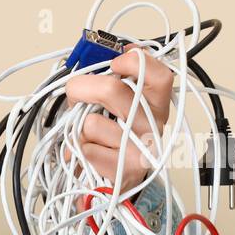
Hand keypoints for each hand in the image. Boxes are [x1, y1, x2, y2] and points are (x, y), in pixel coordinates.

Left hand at [62, 43, 173, 192]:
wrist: (118, 179)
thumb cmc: (113, 136)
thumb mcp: (115, 103)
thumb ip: (108, 78)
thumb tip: (89, 55)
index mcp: (157, 102)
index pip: (159, 74)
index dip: (133, 62)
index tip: (113, 62)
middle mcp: (155, 123)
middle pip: (111, 90)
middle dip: (82, 88)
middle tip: (76, 94)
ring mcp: (143, 149)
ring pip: (91, 123)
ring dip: (81, 128)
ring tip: (90, 135)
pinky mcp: (127, 170)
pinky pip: (86, 149)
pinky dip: (80, 150)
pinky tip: (92, 153)